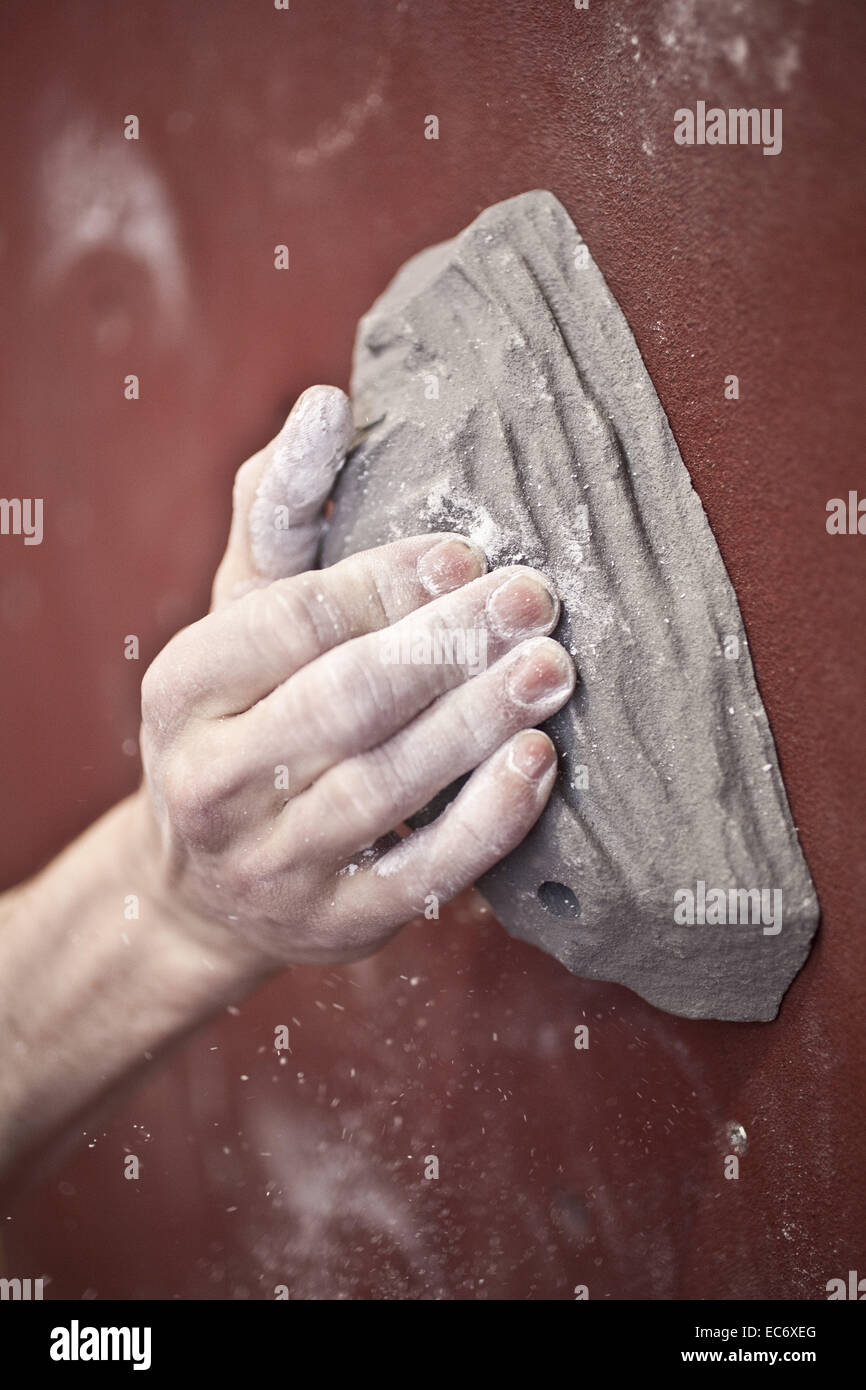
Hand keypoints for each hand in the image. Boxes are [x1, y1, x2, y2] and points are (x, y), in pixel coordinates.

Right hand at [140, 386, 575, 966]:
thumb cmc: (244, 720)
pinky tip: (537, 761)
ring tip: (552, 666)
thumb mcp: (238, 621)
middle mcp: (213, 781)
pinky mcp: (337, 923)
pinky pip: (421, 872)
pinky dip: (486, 818)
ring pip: (387, 785)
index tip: (464, 553)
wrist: (204, 885)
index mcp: (182, 689)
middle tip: (532, 598)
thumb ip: (278, 515)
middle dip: (446, 645)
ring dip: (478, 720)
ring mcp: (272, 862)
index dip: (383, 584)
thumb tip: (327, 405)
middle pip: (343, 702)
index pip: (290, 623)